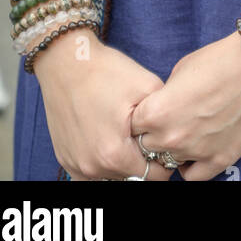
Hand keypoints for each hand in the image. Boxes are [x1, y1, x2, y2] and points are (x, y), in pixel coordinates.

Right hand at [33, 29, 173, 181]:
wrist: (66, 62)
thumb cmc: (106, 72)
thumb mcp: (147, 86)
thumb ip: (165, 117)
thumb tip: (174, 134)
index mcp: (115, 155)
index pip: (152, 177)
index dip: (164, 162)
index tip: (164, 144)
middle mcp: (93, 167)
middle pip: (132, 178)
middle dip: (143, 162)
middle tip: (145, 137)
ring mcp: (76, 166)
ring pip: (112, 177)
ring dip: (123, 165)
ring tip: (126, 138)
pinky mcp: (65, 159)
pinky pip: (91, 174)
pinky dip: (103, 164)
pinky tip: (108, 142)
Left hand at [130, 31, 240, 181]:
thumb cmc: (219, 60)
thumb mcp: (180, 70)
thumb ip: (164, 96)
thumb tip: (162, 108)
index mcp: (156, 112)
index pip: (133, 126)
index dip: (142, 117)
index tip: (153, 110)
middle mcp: (171, 137)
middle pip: (147, 148)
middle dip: (155, 135)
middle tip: (171, 120)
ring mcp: (195, 152)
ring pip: (169, 163)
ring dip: (174, 150)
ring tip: (188, 131)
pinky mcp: (219, 160)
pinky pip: (193, 177)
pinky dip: (192, 166)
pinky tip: (198, 150)